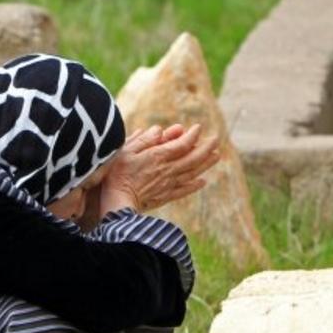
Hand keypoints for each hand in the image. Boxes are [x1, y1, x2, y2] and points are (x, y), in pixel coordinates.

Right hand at [97, 123, 220, 218]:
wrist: (117, 204)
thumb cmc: (117, 174)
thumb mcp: (126, 151)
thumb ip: (144, 140)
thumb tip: (159, 129)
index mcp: (158, 157)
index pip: (182, 144)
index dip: (193, 135)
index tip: (199, 127)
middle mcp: (167, 170)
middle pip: (193, 158)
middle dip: (206, 148)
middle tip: (216, 140)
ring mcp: (168, 184)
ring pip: (192, 173)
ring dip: (206, 164)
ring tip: (216, 156)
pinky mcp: (165, 196)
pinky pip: (184, 190)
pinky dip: (194, 185)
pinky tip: (202, 182)